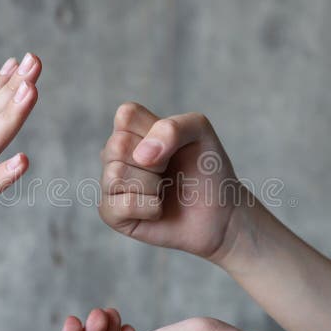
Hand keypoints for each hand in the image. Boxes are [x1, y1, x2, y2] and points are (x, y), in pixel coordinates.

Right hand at [98, 102, 248, 259]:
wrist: (219, 211)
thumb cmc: (206, 169)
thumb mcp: (199, 132)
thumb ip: (172, 127)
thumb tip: (141, 156)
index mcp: (132, 129)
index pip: (126, 116)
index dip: (154, 131)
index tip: (172, 146)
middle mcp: (116, 155)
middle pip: (117, 146)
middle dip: (156, 162)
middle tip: (169, 170)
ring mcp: (111, 184)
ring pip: (115, 175)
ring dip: (152, 186)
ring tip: (164, 190)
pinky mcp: (113, 214)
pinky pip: (121, 206)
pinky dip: (149, 209)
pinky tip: (158, 210)